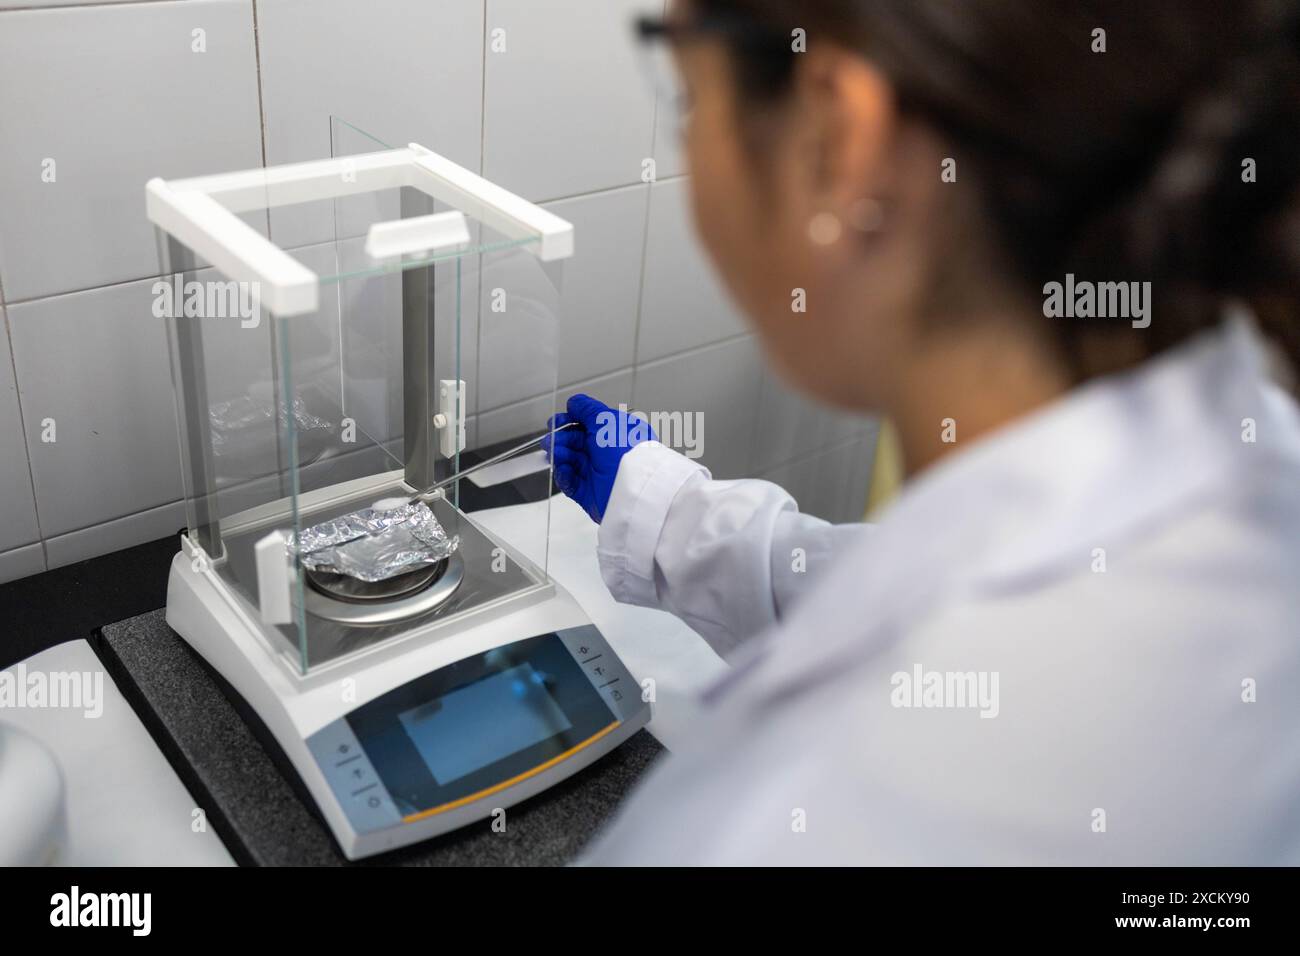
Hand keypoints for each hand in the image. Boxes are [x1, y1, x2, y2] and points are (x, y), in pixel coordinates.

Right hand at [541, 394, 656, 521]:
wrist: (632, 489)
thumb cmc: (625, 453)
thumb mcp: (605, 420)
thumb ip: (587, 409)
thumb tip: (575, 402)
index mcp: (616, 433)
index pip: (587, 424)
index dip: (569, 422)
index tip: (555, 422)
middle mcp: (607, 452)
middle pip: (576, 442)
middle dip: (560, 439)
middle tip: (550, 440)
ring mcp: (598, 473)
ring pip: (570, 461)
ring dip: (560, 456)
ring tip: (556, 455)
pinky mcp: (589, 493)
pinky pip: (570, 482)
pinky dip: (564, 475)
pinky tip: (563, 470)